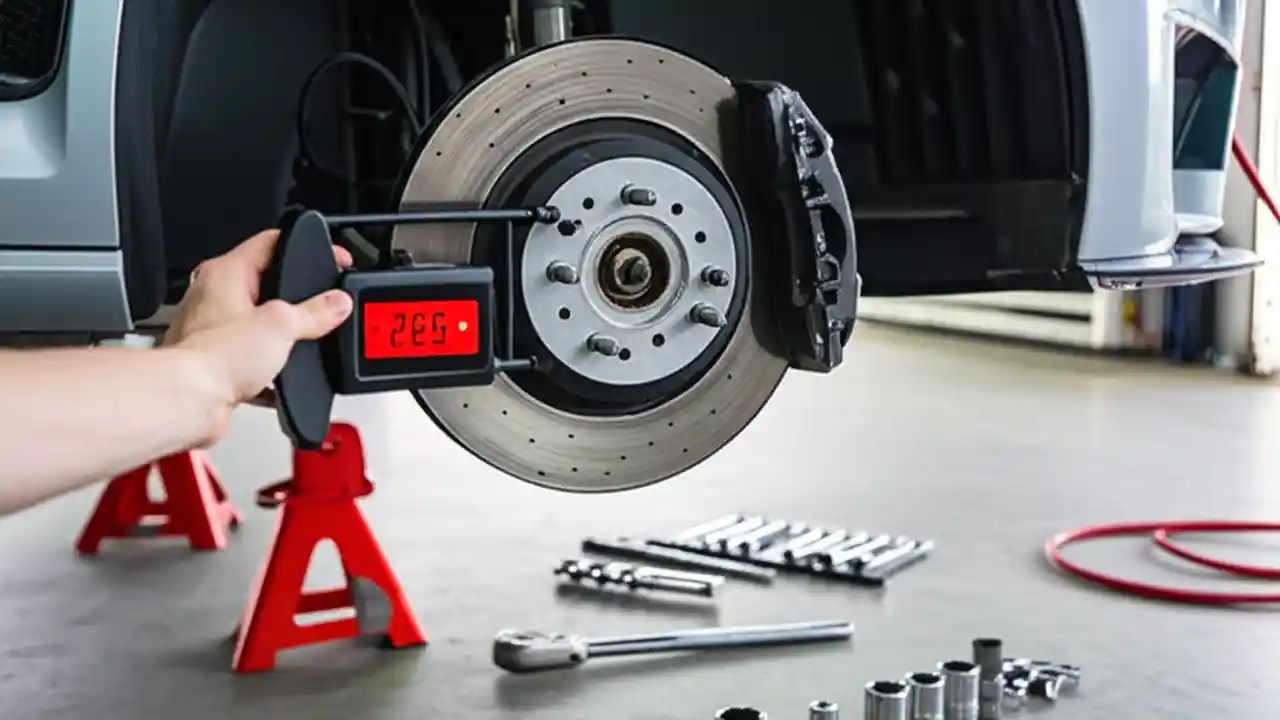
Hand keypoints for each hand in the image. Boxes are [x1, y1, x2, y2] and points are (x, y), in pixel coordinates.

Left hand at [164, 229, 353, 441]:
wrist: (189, 402)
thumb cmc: (214, 356)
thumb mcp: (281, 325)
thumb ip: (315, 312)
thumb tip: (337, 303)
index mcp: (225, 272)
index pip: (271, 243)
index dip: (305, 245)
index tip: (331, 259)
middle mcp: (212, 297)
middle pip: (265, 285)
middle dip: (294, 299)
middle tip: (318, 306)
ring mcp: (212, 330)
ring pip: (257, 324)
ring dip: (280, 336)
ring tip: (298, 344)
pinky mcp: (215, 362)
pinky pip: (250, 358)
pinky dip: (268, 368)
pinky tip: (281, 378)